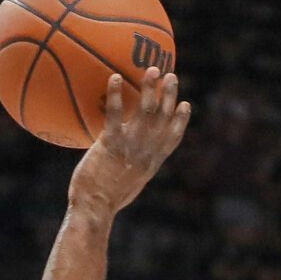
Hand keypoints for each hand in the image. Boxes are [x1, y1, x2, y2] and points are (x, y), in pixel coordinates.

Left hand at [68, 68, 190, 217]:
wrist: (95, 209)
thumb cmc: (103, 203)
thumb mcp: (126, 188)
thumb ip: (130, 173)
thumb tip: (124, 169)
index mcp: (151, 163)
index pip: (172, 139)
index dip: (180, 121)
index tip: (185, 104)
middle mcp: (146, 152)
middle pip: (164, 118)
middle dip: (169, 95)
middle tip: (170, 76)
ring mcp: (130, 146)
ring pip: (147, 111)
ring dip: (150, 88)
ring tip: (152, 70)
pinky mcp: (111, 142)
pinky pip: (115, 113)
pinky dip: (116, 94)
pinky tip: (115, 77)